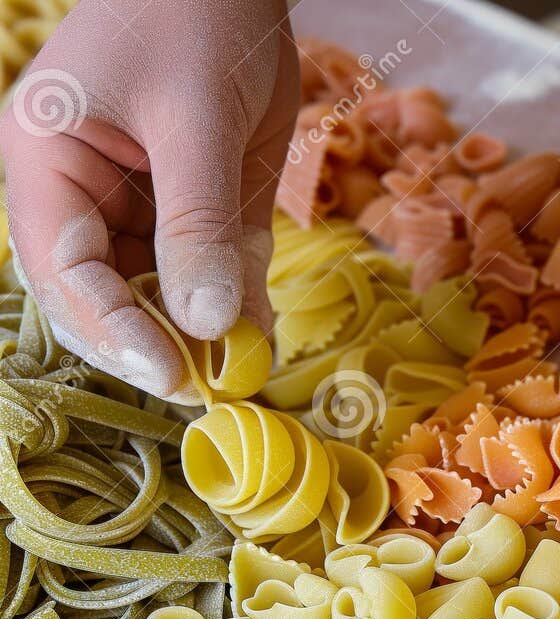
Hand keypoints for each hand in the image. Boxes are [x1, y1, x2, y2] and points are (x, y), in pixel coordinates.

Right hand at [0, 0, 297, 403]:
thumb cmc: (194, 20)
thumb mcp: (198, 121)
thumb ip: (200, 222)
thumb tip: (209, 323)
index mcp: (46, 162)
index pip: (66, 270)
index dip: (114, 331)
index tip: (172, 374)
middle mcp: (80, 193)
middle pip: (102, 296)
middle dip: (152, 344)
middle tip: (209, 390)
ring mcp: (138, 206)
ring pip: (157, 295)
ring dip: (198, 337)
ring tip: (243, 373)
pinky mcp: (195, 211)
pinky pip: (209, 274)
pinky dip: (236, 309)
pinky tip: (262, 340)